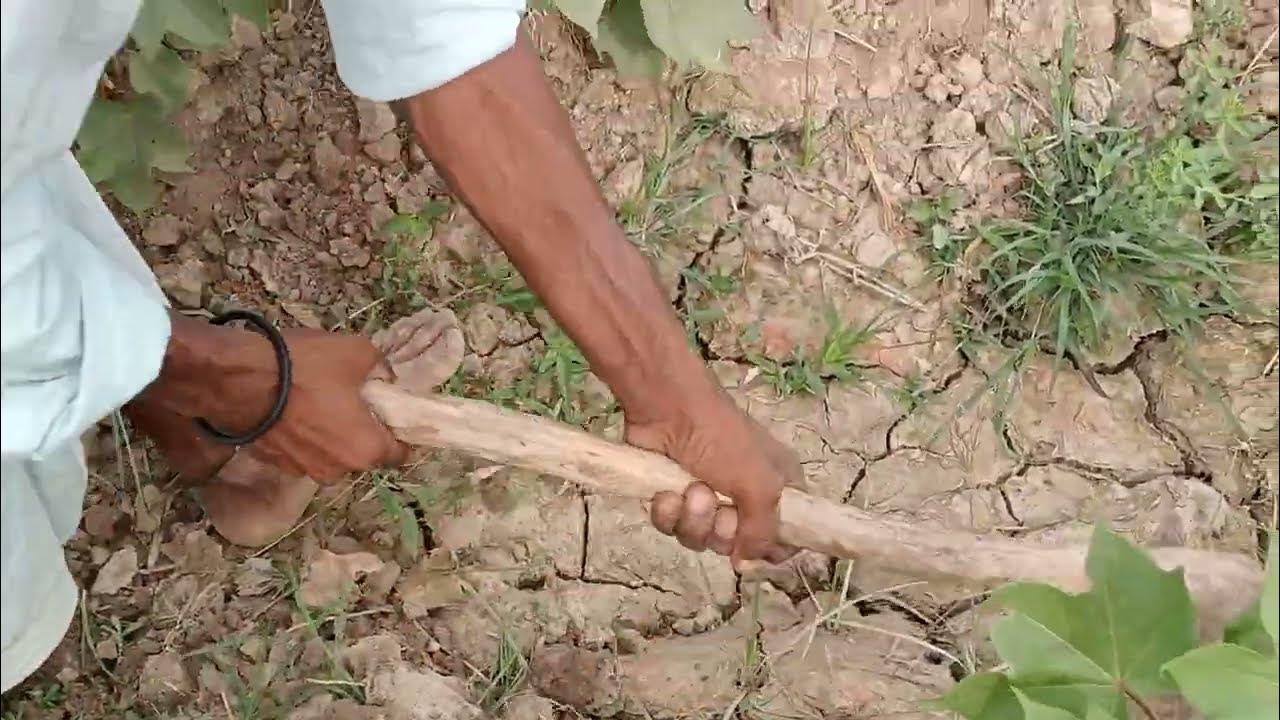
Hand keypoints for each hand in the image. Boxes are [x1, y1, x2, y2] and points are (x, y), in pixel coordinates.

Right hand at [128, 314, 403, 482]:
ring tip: (318, 399)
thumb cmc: (304, 368)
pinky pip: (301, 450)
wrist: (235, 380)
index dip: (402, 434)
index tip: (395, 415)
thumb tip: (385, 377)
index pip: (400, 454)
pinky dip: (303, 434)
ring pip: (331, 453)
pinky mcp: (274, 463)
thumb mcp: (356, 351)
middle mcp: (338, 470)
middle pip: (363, 453)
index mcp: (365, 449)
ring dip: (330, 433)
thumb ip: (381, 367)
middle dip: (363, 430)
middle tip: (354, 399)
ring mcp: (302, 470)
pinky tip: (293, 407)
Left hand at [625, 393, 801, 564]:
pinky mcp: (672, 498)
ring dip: (693, 519)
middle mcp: (744, 496)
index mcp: (777, 487)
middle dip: (720, 529)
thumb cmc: (721, 438)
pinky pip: (671, 527)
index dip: (770, 548)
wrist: (666, 408)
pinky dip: (668, 513)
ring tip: (689, 490)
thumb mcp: (759, 482)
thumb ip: (764, 529)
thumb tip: (746, 561)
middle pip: (736, 543)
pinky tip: (666, 493)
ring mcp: (706, 498)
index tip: (754, 545)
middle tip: (715, 503)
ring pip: (700, 538)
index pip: (786, 535)